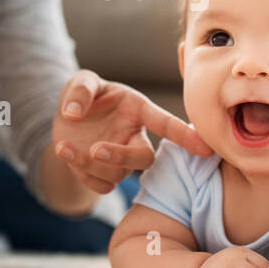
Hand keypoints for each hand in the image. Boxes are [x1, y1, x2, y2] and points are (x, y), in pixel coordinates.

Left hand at [52, 69, 213, 193]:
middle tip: (95, 150)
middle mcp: (134, 137)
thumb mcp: (81, 81)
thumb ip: (80, 90)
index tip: (205, 148)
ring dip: (89, 164)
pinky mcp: (104, 174)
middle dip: (121, 157)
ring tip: (63, 146)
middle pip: (144, 158)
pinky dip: (83, 175)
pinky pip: (102, 187)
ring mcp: (120, 158)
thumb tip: (73, 113)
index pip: (165, 123)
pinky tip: (66, 153)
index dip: (184, 135)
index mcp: (138, 110)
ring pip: (117, 175)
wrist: (67, 117)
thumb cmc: (84, 94)